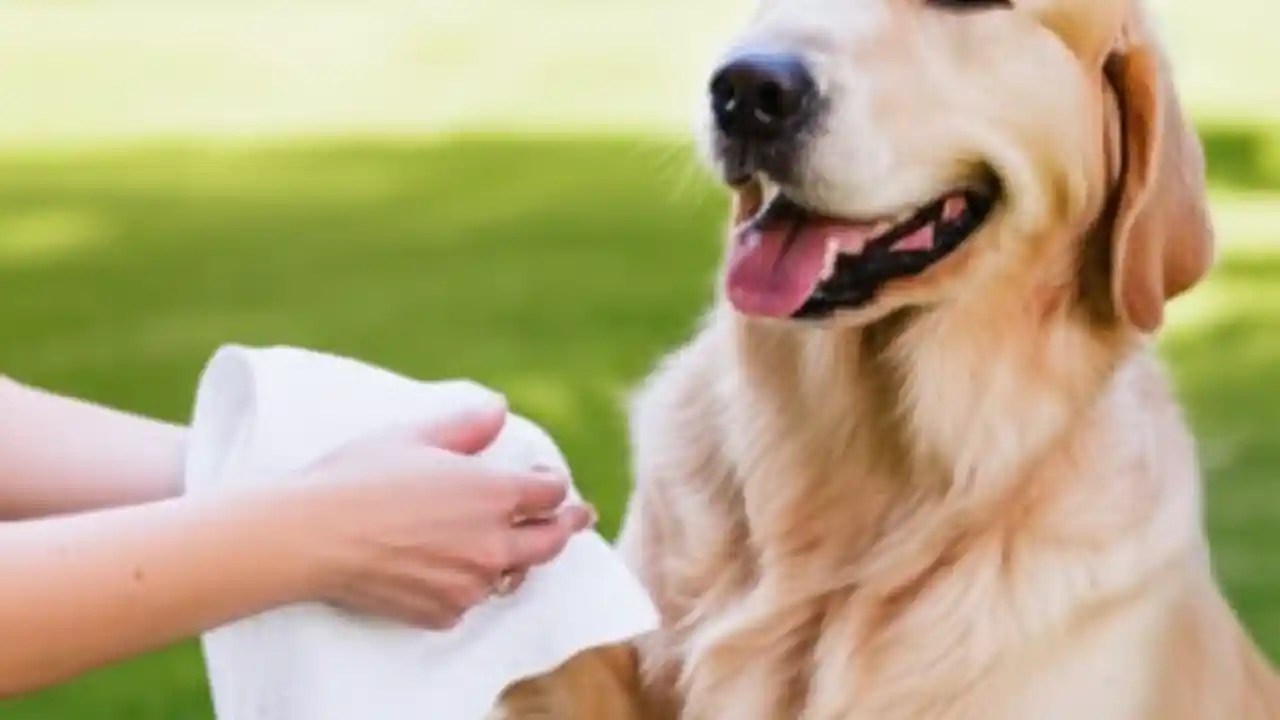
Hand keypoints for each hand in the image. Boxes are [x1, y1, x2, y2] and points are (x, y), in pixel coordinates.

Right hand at [289, 399, 593, 628]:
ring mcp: (471, 582)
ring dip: (519, 558)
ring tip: (518, 546)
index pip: (551, 492)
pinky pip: (472, 600)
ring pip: (513, 573)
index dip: (554, 483)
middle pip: (552, 540)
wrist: (311, 537)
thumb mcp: (416, 437)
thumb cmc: (359, 478)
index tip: (548, 480)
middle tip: (579, 518)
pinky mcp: (444, 611)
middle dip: (567, 526)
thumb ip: (467, 426)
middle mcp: (493, 542)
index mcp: (494, 493)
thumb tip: (499, 408)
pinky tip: (458, 572)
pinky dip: (471, 585)